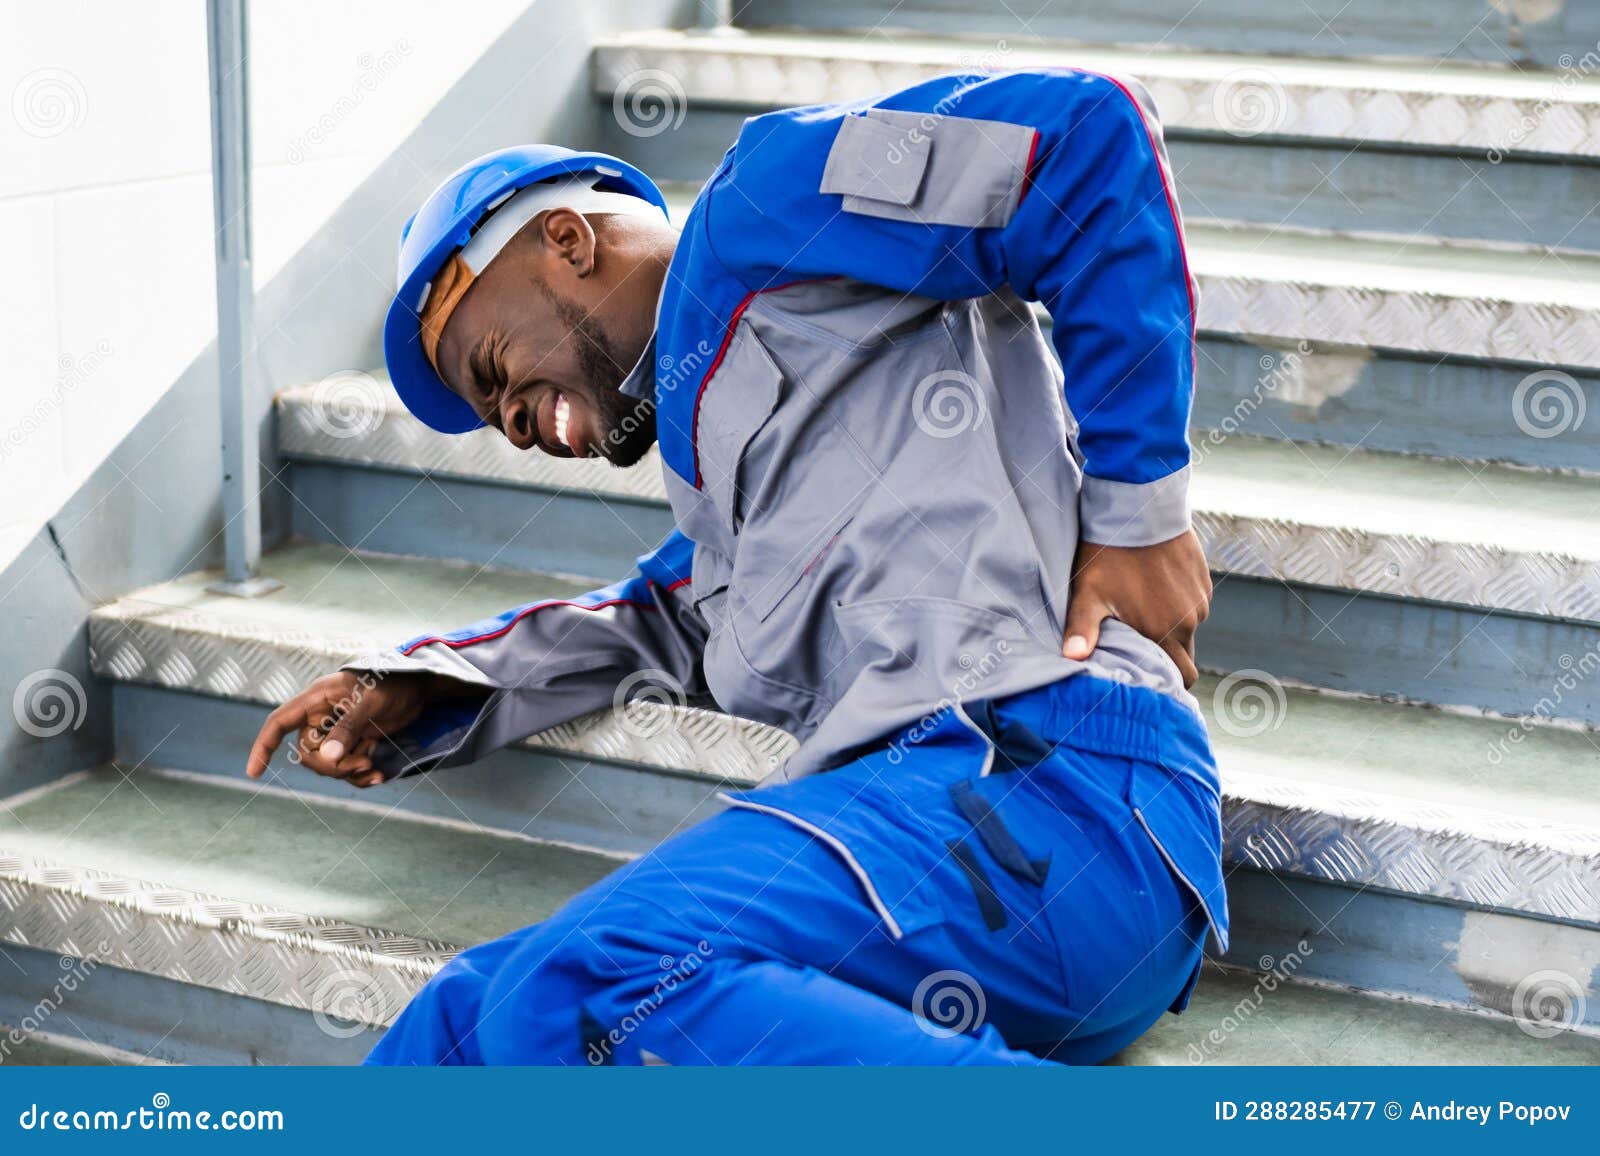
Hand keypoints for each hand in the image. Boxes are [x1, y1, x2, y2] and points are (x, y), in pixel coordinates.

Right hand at [245, 670, 430, 787]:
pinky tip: (378, 776)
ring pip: (326, 764)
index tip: (253, 772)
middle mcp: (321, 717)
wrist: (419, 688)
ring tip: (373, 765)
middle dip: (331, 765)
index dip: (263, 746)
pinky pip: (345, 769)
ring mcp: (336, 732)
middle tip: (362, 762)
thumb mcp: (369, 703)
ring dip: (348, 771)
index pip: (279, 723)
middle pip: (306, 753)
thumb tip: (326, 757)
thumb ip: (348, 728)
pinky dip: (359, 776)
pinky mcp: (353, 744)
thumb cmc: (392, 684)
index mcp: (316, 699)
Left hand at [1062, 529, 1211, 686]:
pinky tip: (1155, 588)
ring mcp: (1199, 599)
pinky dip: (1179, 604)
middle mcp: (1189, 620)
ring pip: (1189, 629)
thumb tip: (1071, 658)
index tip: (1150, 678)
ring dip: (1171, 627)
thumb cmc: (1109, 554)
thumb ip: (1082, 629)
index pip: (1182, 676)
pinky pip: (1194, 604)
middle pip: (1186, 656)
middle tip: (1140, 647)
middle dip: (1168, 659)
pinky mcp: (1203, 580)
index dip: (1169, 682)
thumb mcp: (1088, 593)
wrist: (1139, 510)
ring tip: (1142, 611)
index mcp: (1164, 631)